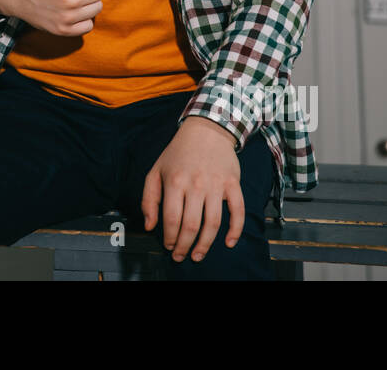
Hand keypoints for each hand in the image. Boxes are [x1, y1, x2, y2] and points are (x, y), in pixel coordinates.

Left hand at [142, 116, 243, 262]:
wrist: (206, 131)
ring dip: (205, 244)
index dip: (170, 238)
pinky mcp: (233, 184)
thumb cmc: (178, 153)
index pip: (172, 219)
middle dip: (184, 246)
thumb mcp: (155, 170)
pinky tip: (229, 243)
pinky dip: (235, 230)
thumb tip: (149, 226)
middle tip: (181, 256)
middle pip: (191, 225)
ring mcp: (216, 185)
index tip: (169, 247)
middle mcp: (196, 184)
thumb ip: (149, 199)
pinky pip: (238, 211)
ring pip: (213, 223)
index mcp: (175, 181)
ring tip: (198, 255)